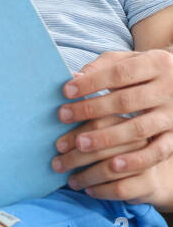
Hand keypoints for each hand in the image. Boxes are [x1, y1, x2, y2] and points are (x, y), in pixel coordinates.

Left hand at [52, 50, 172, 203]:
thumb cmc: (143, 72)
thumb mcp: (128, 61)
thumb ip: (103, 66)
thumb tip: (75, 78)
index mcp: (157, 64)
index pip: (120, 73)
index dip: (92, 83)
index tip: (67, 91)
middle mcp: (169, 90)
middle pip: (127, 101)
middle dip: (92, 109)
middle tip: (63, 116)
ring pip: (139, 128)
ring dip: (107, 138)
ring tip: (80, 144)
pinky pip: (158, 152)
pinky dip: (135, 160)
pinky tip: (112, 166)